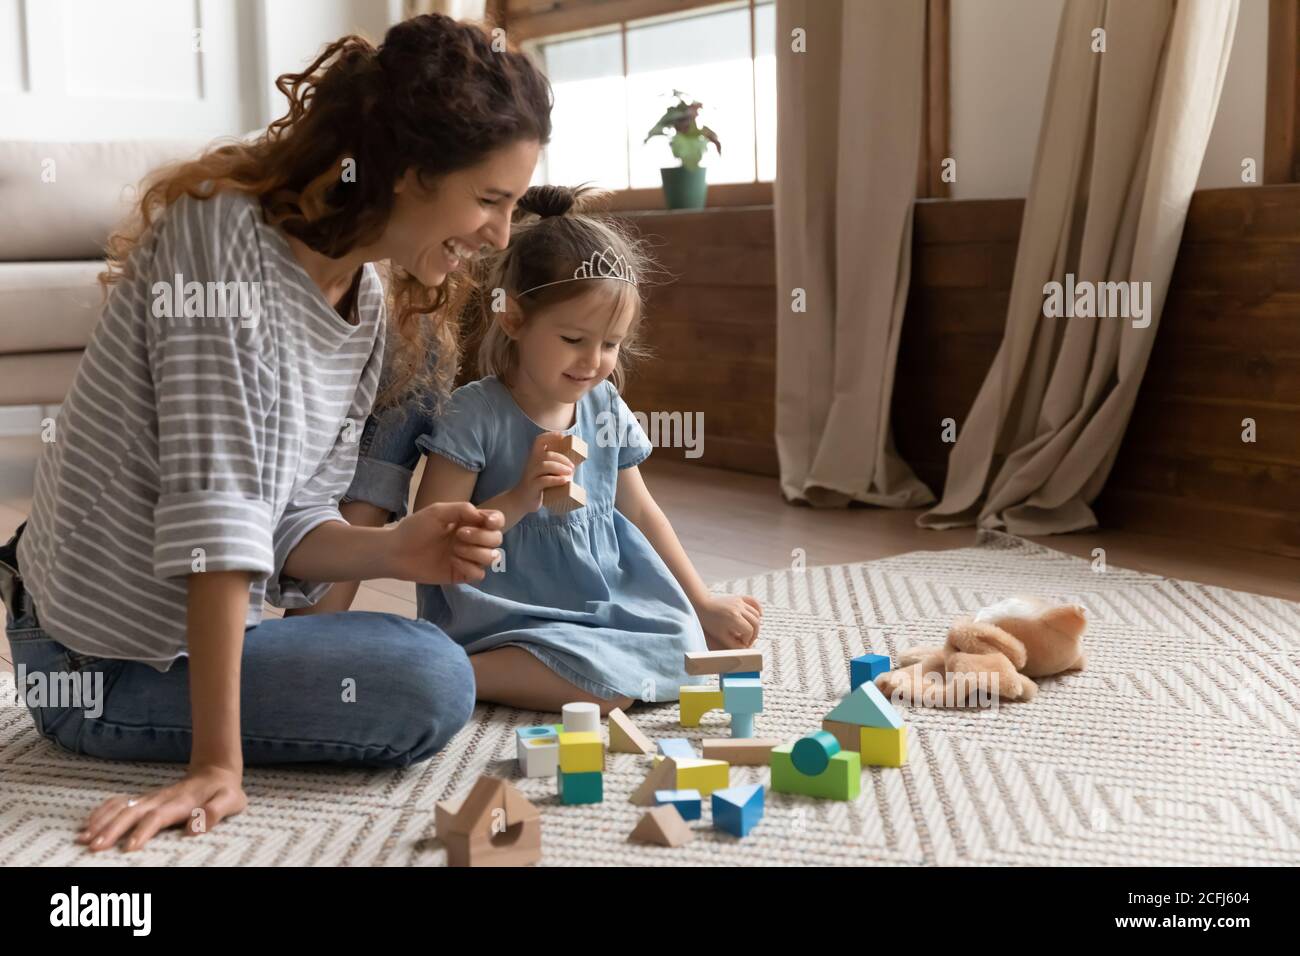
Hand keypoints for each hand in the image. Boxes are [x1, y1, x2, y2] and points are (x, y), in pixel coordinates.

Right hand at [76, 764, 246, 851]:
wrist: (216, 771)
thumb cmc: (223, 792)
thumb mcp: (230, 801)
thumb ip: (215, 812)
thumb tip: (195, 829)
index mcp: (181, 803)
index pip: (158, 817)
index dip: (143, 831)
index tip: (128, 847)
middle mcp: (161, 799)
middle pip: (133, 813)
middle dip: (113, 829)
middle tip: (95, 846)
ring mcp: (150, 798)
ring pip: (122, 808)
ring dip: (102, 822)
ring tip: (84, 838)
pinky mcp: (144, 800)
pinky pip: (119, 803)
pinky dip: (102, 812)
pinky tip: (87, 824)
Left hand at [387, 501, 503, 584]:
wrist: (397, 551)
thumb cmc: (415, 528)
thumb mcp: (438, 512)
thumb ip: (462, 509)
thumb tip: (482, 516)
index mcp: (469, 522)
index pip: (496, 520)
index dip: (496, 521)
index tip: (485, 521)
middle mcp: (473, 540)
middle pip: (496, 539)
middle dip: (481, 537)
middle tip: (459, 535)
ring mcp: (468, 558)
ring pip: (492, 557)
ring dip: (475, 552)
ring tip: (454, 550)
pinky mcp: (461, 574)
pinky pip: (479, 574)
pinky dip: (469, 567)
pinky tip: (453, 562)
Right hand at [511, 432, 574, 512]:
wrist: (520, 501)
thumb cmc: (537, 486)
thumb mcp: (543, 473)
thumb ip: (554, 467)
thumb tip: (574, 465)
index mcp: (534, 457)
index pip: (539, 441)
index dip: (551, 436)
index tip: (563, 437)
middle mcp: (531, 464)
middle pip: (546, 454)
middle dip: (562, 458)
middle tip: (572, 466)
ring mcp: (530, 475)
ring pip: (544, 465)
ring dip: (560, 467)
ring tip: (570, 473)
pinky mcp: (532, 487)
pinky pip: (543, 480)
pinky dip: (555, 480)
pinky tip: (564, 481)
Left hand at [698, 594, 762, 649]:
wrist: (702, 605)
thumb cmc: (710, 622)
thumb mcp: (721, 636)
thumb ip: (734, 644)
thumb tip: (746, 649)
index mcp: (733, 618)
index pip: (749, 631)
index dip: (748, 639)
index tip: (743, 643)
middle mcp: (738, 608)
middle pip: (756, 623)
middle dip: (754, 634)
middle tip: (748, 640)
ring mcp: (740, 602)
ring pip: (756, 614)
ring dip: (756, 624)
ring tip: (750, 632)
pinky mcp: (739, 598)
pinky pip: (753, 601)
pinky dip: (758, 608)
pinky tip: (760, 615)